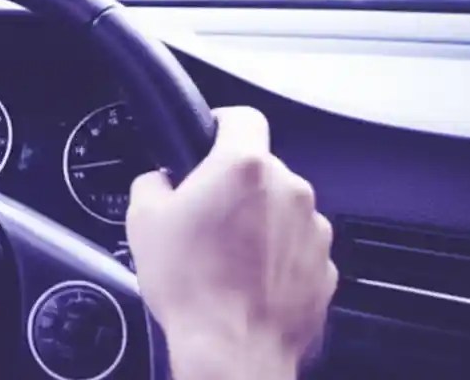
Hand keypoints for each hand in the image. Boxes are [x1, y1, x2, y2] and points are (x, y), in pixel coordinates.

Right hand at [126, 107, 335, 379]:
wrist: (231, 352)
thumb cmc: (191, 287)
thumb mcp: (143, 221)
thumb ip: (153, 183)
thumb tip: (161, 182)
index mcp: (243, 167)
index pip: (242, 117)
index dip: (220, 125)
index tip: (209, 139)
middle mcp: (288, 190)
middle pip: (260, 169)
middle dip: (235, 187)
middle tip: (204, 217)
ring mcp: (313, 230)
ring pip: (281, 209)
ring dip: (258, 223)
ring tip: (225, 257)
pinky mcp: (326, 267)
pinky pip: (297, 248)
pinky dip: (277, 257)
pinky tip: (248, 280)